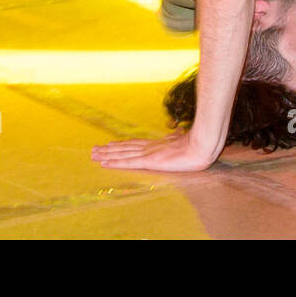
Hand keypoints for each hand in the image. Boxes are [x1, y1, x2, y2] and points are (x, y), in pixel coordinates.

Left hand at [91, 129, 221, 171]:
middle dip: (109, 149)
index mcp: (157, 144)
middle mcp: (149, 147)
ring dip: (107, 155)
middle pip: (125, 148)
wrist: (201, 145)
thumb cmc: (196, 144)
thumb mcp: (184, 140)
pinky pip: (128, 163)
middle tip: (94, 150)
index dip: (121, 145)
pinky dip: (114, 163)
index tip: (110, 144)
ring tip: (94, 155)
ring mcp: (148, 153)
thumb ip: (176, 138)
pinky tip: (104, 163)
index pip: (135, 144)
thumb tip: (176, 133)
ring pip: (122, 154)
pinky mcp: (149, 161)